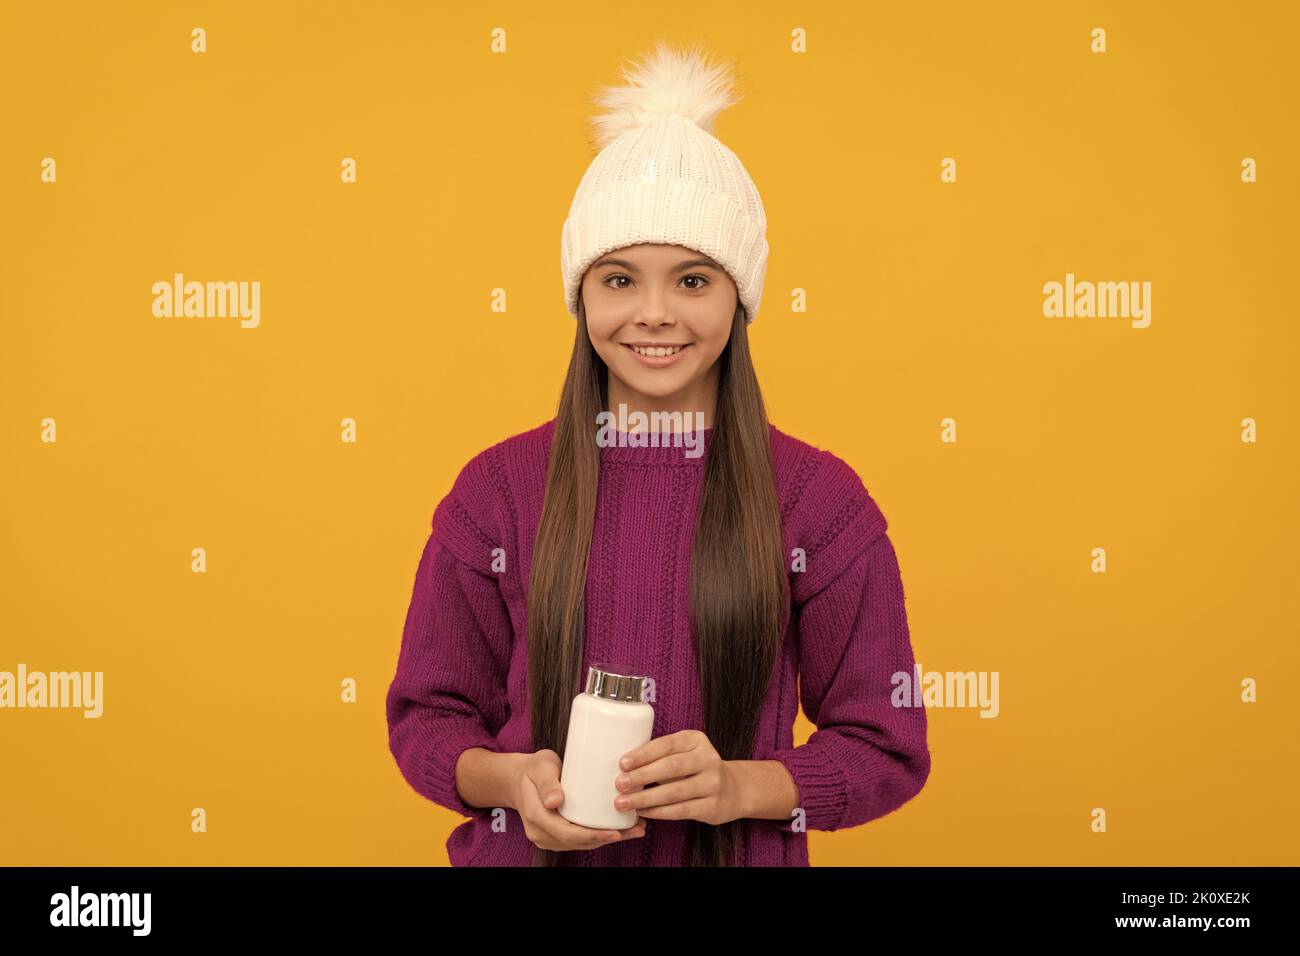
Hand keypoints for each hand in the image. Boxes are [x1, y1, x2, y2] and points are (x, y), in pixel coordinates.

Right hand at [508, 749, 645, 851]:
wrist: (517, 779)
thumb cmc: (532, 769)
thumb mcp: (540, 767)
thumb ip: (548, 782)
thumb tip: (555, 802)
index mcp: (536, 816)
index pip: (567, 833)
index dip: (592, 835)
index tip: (616, 832)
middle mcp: (541, 832)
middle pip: (579, 842)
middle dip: (608, 838)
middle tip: (637, 828)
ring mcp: (547, 837)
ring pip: (581, 843)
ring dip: (608, 839)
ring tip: (634, 829)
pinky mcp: (555, 836)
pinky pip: (578, 840)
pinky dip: (598, 836)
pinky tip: (618, 829)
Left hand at [614, 730, 742, 825]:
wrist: (732, 789)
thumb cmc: (695, 768)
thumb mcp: (684, 752)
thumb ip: (660, 755)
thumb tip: (623, 767)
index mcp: (696, 740)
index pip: (667, 745)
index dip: (644, 754)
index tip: (623, 763)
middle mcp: (707, 759)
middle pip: (671, 767)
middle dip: (642, 776)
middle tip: (620, 784)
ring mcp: (712, 784)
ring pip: (674, 792)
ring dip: (646, 798)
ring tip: (624, 803)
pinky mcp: (711, 806)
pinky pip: (680, 810)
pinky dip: (658, 812)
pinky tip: (642, 812)